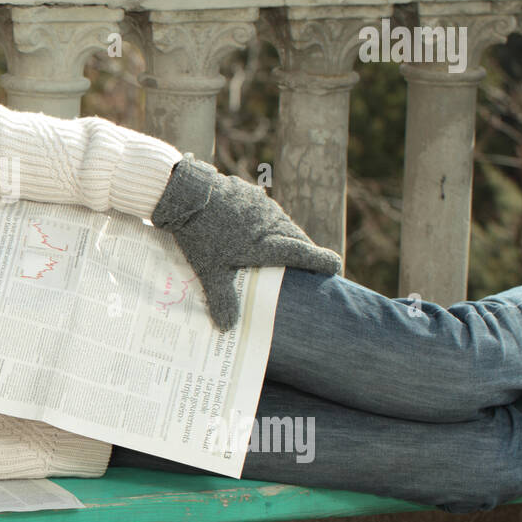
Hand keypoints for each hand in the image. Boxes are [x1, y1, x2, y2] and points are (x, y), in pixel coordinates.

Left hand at [152, 156, 341, 330]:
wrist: (187, 194)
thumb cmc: (202, 235)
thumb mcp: (210, 271)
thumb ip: (222, 299)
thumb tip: (228, 328)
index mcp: (270, 244)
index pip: (309, 254)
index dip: (325, 262)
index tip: (334, 269)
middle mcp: (274, 223)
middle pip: (298, 240)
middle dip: (304, 254)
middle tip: (302, 268)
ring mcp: (264, 206)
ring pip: (283, 224)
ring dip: (284, 237)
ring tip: (276, 251)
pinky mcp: (251, 194)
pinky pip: (266, 211)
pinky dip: (266, 222)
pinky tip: (251, 228)